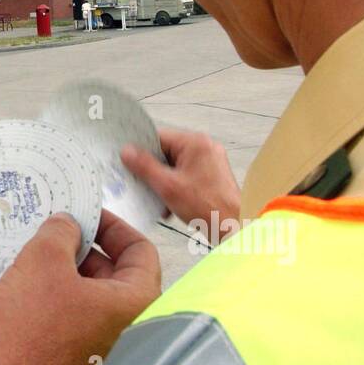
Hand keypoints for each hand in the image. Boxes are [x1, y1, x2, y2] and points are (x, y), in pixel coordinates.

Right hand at [0, 210, 160, 364]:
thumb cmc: (33, 345)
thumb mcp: (42, 263)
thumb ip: (59, 232)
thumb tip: (65, 223)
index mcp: (136, 301)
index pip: (140, 249)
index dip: (112, 225)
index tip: (88, 214)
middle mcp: (128, 325)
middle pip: (115, 270)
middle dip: (83, 247)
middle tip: (56, 231)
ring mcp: (105, 343)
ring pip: (92, 293)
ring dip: (66, 271)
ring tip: (36, 257)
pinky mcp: (81, 355)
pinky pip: (76, 313)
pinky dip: (57, 295)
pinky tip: (29, 286)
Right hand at [122, 127, 240, 242]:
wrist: (235, 227)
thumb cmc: (210, 207)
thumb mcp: (168, 186)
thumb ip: (144, 166)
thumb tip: (128, 151)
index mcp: (195, 143)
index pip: (158, 137)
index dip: (141, 150)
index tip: (128, 161)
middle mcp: (204, 148)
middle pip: (166, 153)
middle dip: (154, 171)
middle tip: (142, 184)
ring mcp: (209, 161)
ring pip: (175, 166)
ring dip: (163, 182)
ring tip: (159, 199)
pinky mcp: (211, 175)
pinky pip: (185, 175)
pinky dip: (175, 187)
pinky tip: (170, 205)